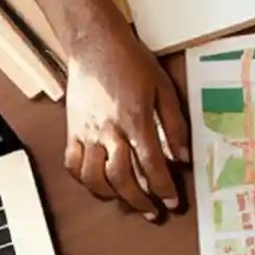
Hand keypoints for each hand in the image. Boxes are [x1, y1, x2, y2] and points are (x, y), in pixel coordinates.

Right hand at [62, 14, 190, 219]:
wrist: (95, 43)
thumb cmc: (130, 62)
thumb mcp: (164, 89)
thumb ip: (174, 125)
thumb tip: (182, 156)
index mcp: (135, 119)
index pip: (150, 165)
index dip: (163, 187)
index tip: (171, 201)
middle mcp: (108, 129)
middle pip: (121, 178)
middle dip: (139, 201)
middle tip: (153, 211)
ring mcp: (87, 131)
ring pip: (93, 178)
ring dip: (112, 195)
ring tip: (126, 201)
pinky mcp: (72, 130)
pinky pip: (73, 165)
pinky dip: (85, 180)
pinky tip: (99, 184)